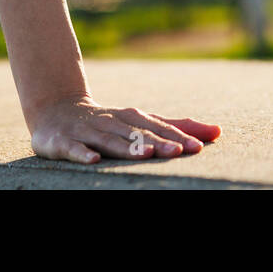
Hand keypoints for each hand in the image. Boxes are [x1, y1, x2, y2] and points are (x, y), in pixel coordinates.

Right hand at [30, 93, 221, 163]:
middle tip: (179, 151)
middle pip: (138, 133)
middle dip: (158, 141)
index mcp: (132, 118)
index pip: (158, 127)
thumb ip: (177, 127)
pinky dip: (83, 153)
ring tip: (146, 154)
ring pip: (110, 140)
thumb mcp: (141, 123)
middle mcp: (112, 122)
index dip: (178, 136)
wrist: (55, 110)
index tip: (199, 147)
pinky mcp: (63, 141)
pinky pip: (74, 148)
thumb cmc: (107, 121)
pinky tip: (94, 161)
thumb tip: (217, 132)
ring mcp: (87, 131)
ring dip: (127, 147)